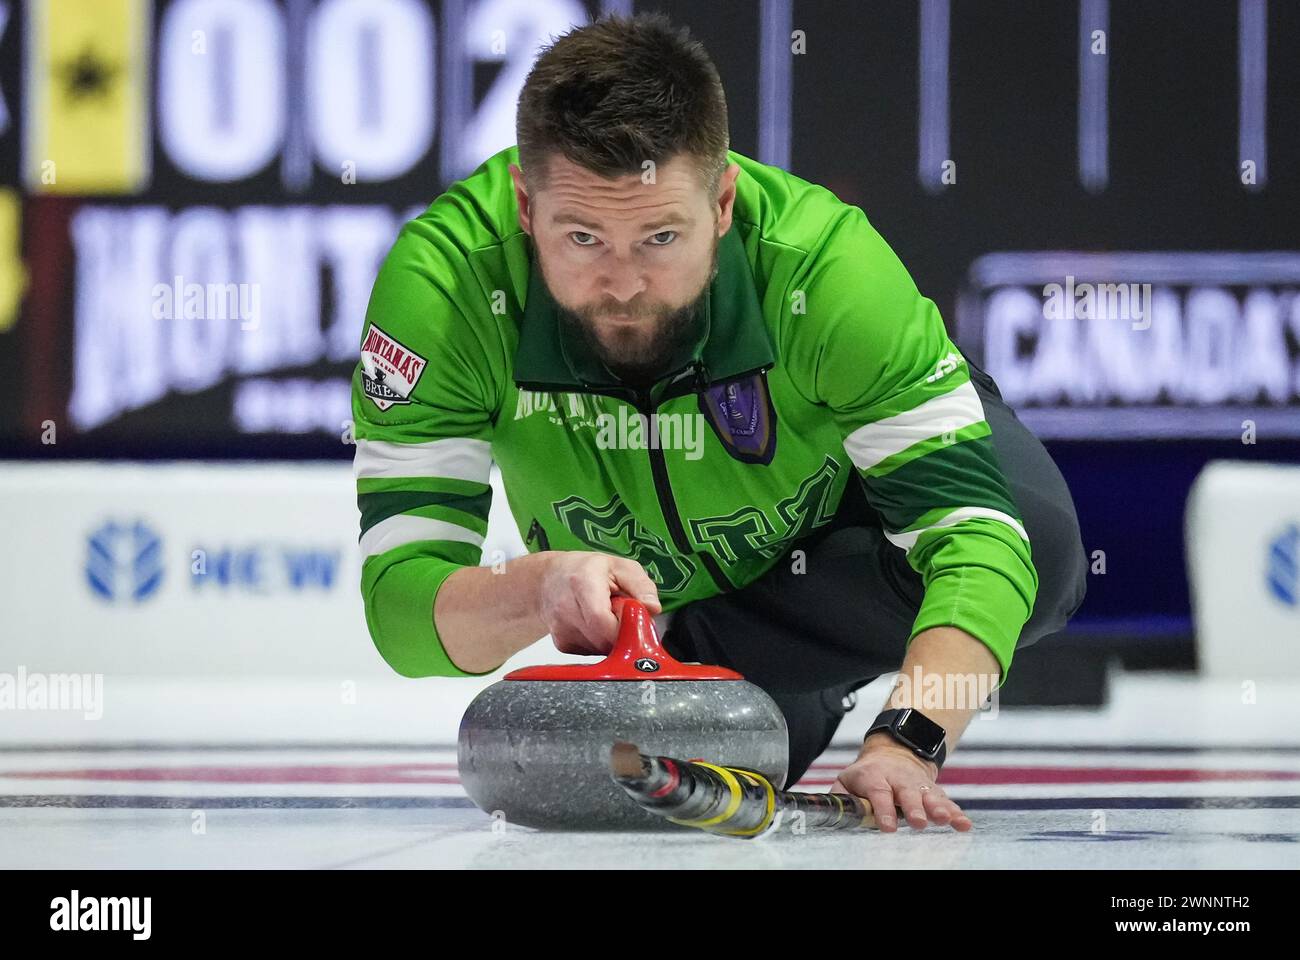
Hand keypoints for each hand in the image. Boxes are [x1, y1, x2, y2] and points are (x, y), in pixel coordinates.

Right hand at [537, 551, 661, 655]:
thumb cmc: (587, 569)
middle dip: (623, 633)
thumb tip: (653, 609)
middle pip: (605, 639)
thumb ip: (641, 586)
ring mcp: (562, 630)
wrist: (548, 579)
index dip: (625, 626)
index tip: (635, 619)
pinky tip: (597, 626)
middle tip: (623, 615)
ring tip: (608, 617)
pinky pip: (592, 653)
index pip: (602, 619)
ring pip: (600, 649)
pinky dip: (601, 644)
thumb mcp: (620, 566)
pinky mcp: (562, 645)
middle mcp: (566, 609)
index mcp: (582, 584)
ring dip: (613, 639)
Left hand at [830, 733, 971, 831]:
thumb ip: (839, 796)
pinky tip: (964, 824)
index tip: (887, 827)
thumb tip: (827, 813)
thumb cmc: (867, 775)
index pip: (878, 792)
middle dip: (914, 808)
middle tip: (918, 822)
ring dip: (939, 808)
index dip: (883, 809)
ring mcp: (919, 785)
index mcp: (875, 777)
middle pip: (908, 793)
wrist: (894, 753)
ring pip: (930, 796)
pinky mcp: (934, 791)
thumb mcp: (848, 780)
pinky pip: (946, 801)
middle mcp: (899, 779)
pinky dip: (957, 813)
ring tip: (946, 820)